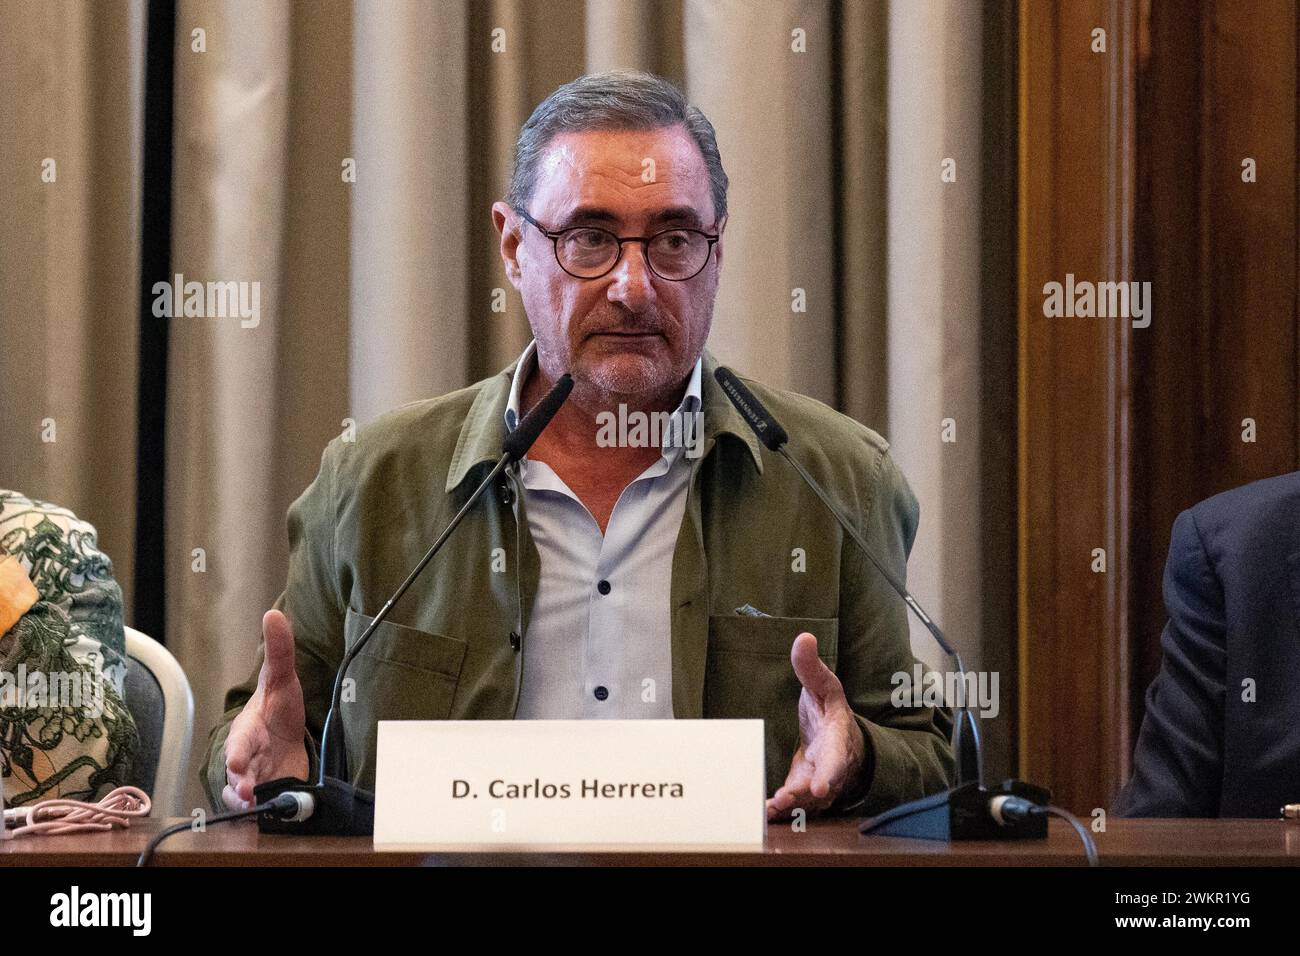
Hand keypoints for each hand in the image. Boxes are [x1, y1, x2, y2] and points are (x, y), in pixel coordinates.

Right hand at [222, 609, 309, 810]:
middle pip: (237, 775)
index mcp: (247, 731)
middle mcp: (245, 758)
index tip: (235, 762)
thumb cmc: (277, 709)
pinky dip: (258, 814)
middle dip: (240, 784)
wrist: (282, 740)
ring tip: (257, 806)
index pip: (239, 742)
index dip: (237, 752)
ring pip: (242, 797)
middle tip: (247, 791)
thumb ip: (280, 650)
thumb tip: (274, 613)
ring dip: (248, 803)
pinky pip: (254, 811)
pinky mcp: (264, 797)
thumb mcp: (283, 679)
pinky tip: (266, 815)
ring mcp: (252, 780)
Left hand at [766, 632, 867, 821]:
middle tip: (786, 800)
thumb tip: (804, 636)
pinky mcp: (804, 792)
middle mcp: (832, 766)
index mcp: (838, 738)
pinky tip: (761, 812)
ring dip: (790, 807)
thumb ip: (810, 666)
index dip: (831, 773)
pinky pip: (796, 806)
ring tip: (768, 809)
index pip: (837, 757)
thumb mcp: (824, 686)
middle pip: (823, 786)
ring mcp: (819, 783)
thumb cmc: (830, 711)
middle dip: (805, 795)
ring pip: (809, 802)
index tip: (821, 785)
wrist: (839, 737)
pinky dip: (780, 810)